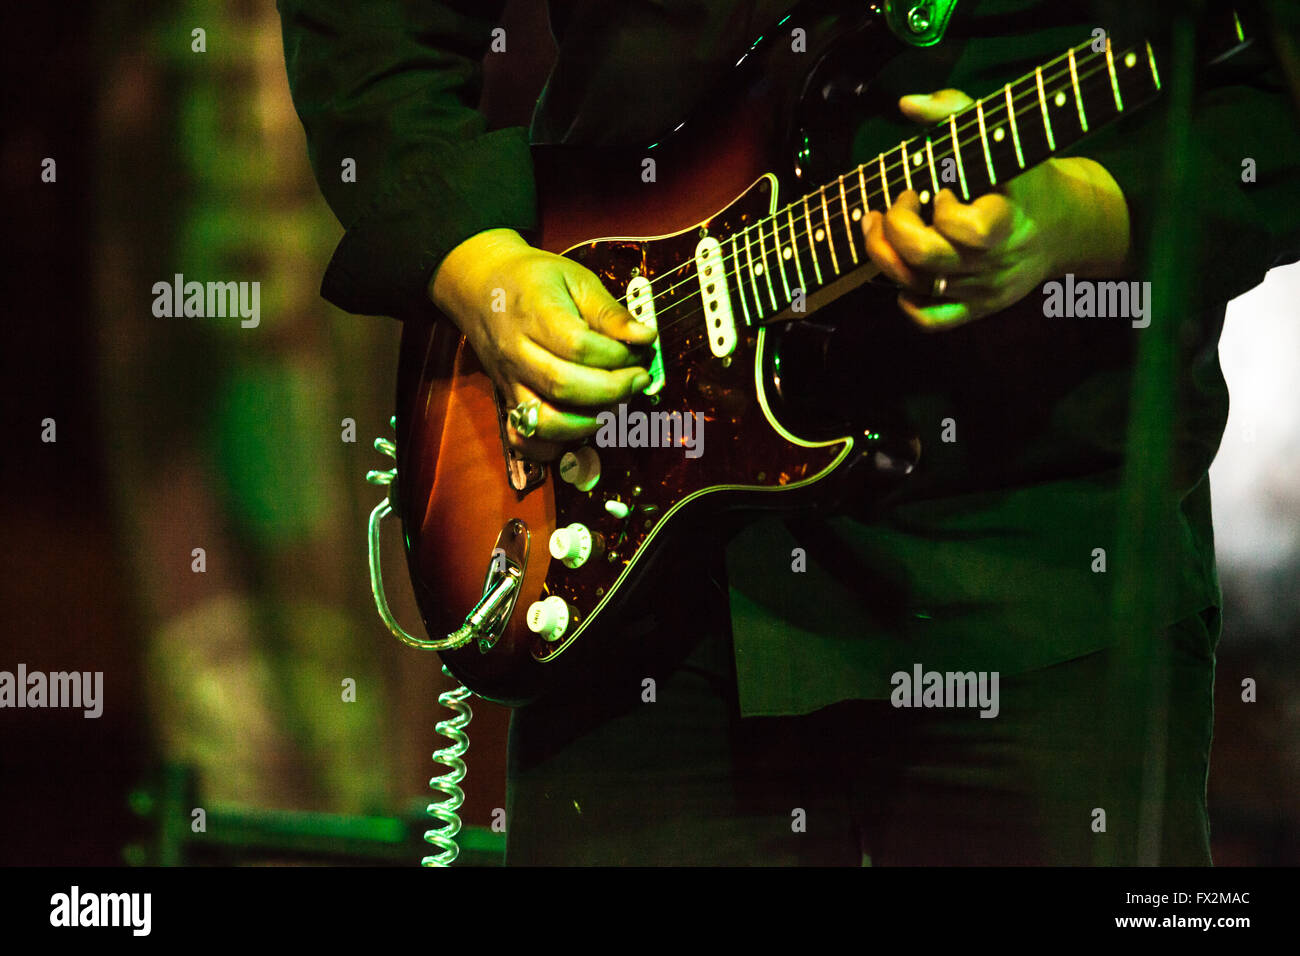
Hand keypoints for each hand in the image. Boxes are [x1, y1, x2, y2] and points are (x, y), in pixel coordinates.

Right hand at [429, 228, 655, 459]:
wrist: (482, 286)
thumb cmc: (534, 280)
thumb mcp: (576, 279)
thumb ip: (609, 311)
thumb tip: (645, 336)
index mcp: (534, 313)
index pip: (579, 346)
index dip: (618, 355)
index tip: (642, 349)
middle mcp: (516, 351)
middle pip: (564, 385)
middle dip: (613, 390)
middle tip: (639, 379)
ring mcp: (509, 381)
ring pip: (546, 420)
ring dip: (589, 423)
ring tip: (615, 407)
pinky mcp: (506, 400)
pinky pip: (524, 439)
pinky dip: (553, 446)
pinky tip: (579, 430)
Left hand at [862, 89, 1131, 329]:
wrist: (1065, 226)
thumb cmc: (1025, 177)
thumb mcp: (1002, 138)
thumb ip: (955, 112)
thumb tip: (907, 104)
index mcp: (1008, 221)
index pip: (967, 230)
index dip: (941, 210)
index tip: (939, 189)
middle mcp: (995, 262)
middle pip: (928, 259)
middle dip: (897, 228)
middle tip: (899, 202)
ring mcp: (983, 289)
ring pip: (917, 285)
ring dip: (885, 255)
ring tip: (880, 225)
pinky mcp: (975, 308)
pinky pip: (931, 320)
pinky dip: (906, 302)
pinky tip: (902, 275)